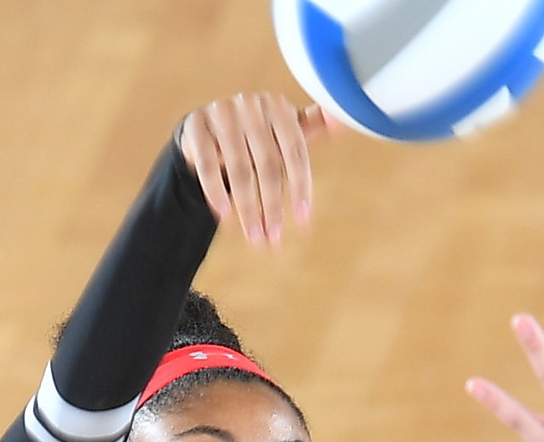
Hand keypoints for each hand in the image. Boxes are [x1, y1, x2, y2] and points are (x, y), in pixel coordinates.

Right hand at [178, 93, 336, 246]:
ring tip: (254, 236)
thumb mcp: (289, 131)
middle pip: (267, 163)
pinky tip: (225, 216)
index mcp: (279, 105)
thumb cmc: (260, 135)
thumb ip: (318, 125)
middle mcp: (250, 103)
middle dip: (271, 206)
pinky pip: (207, 164)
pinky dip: (215, 192)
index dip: (300, 187)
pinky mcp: (195, 124)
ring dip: (246, 208)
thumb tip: (348, 118)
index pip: (295, 151)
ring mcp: (220, 111)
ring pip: (238, 168)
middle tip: (273, 237)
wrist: (210, 129)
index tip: (302, 220)